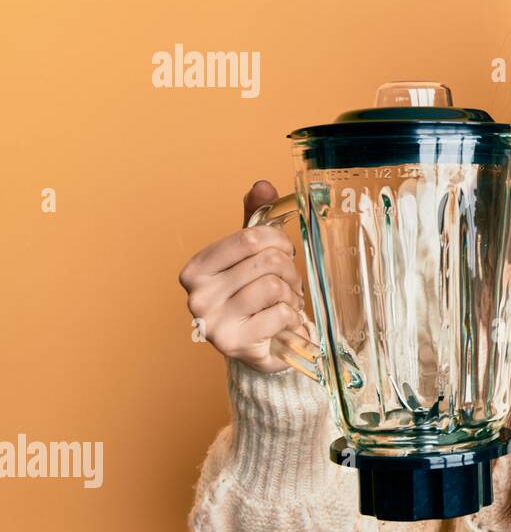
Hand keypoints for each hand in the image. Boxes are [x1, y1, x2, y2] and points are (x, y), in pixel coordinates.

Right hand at [178, 180, 311, 374]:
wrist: (258, 346)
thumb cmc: (253, 296)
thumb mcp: (251, 256)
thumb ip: (255, 219)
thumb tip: (263, 185)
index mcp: (197, 268)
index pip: (250, 237)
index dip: (278, 240)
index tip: (284, 251)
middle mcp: (198, 295)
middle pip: (267, 260)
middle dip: (289, 269)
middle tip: (288, 281)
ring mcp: (213, 322)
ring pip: (275, 286)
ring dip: (291, 294)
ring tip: (285, 302)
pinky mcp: (235, 344)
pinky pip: (281, 314)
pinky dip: (292, 317)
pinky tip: (283, 323)